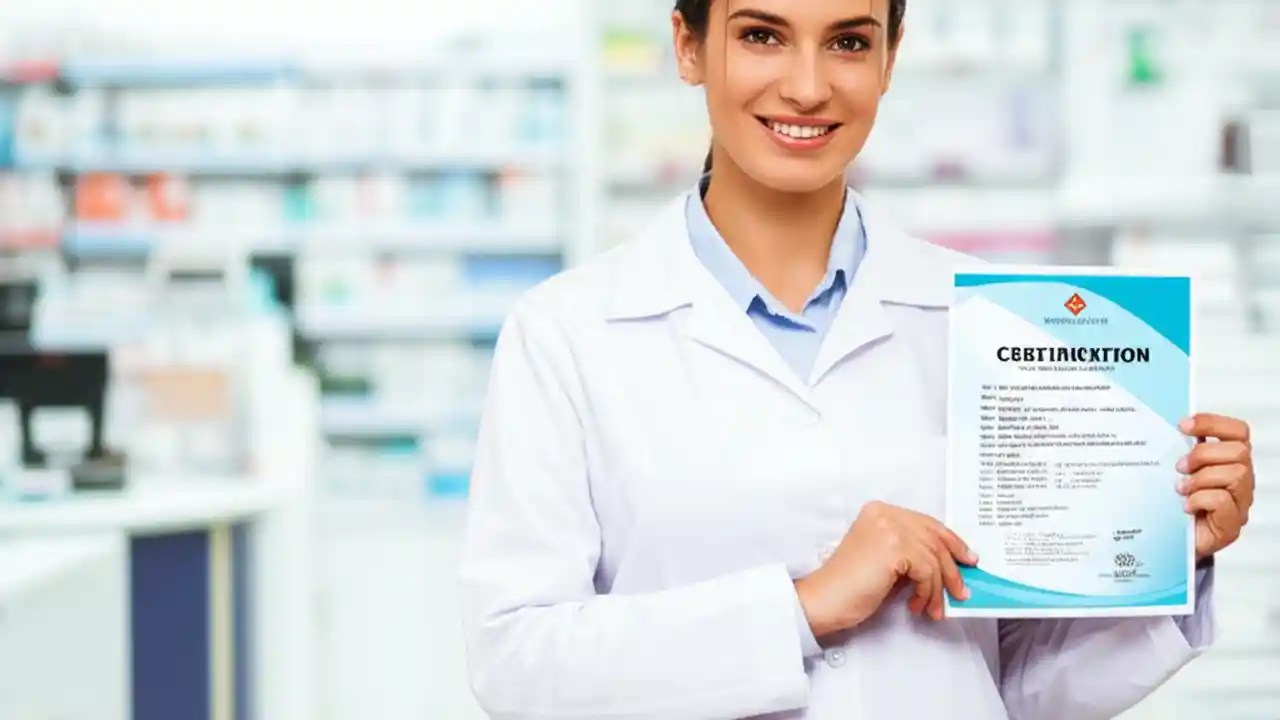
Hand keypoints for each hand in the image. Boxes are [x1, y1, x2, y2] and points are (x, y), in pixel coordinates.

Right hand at [794, 501, 977, 637]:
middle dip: (952, 567)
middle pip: (935, 537)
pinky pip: (927, 570)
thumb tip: (946, 564)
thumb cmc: (850, 585)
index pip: (926, 523)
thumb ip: (911, 553)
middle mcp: (884, 514)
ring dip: (938, 587)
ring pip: (934, 557)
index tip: (965, 556)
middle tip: (961, 588)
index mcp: (880, 511)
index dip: (950, 541)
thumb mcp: (885, 560)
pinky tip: (917, 604)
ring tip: (934, 606)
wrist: (826, 599)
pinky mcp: (893, 547)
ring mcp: (888, 528)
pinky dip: (928, 592)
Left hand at [1176, 413, 1254, 558]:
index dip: (1213, 423)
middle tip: (1181, 467)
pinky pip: (1222, 500)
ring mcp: (1239, 504)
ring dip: (1200, 479)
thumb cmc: (1177, 504)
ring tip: (1182, 489)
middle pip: (1239, 452)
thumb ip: (1183, 451)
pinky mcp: (1231, 526)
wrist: (1172, 541)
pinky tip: (1186, 506)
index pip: (1238, 432)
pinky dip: (1199, 499)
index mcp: (1231, 463)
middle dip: (1203, 455)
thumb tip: (1174, 428)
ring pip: (1235, 474)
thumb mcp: (1179, 472)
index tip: (1184, 426)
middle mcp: (1242, 481)